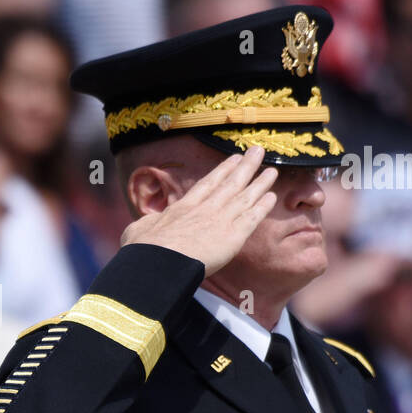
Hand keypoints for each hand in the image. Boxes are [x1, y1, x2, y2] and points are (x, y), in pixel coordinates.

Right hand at [120, 145, 278, 276]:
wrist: (158, 261)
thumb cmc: (144, 249)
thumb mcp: (138, 230)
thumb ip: (148, 224)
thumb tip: (144, 225)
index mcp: (183, 207)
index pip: (207, 185)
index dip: (222, 171)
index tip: (233, 159)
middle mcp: (205, 209)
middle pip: (230, 183)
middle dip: (245, 167)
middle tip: (257, 151)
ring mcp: (220, 220)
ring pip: (245, 197)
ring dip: (259, 183)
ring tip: (272, 170)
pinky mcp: (233, 237)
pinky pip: (252, 219)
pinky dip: (262, 207)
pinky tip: (272, 197)